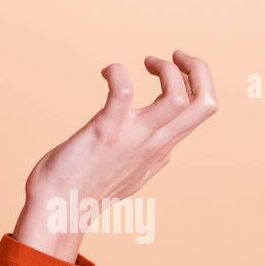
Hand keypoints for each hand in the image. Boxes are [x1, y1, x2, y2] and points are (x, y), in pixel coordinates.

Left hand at [24, 50, 218, 225]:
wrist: (59, 209)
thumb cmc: (86, 188)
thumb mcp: (134, 173)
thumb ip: (150, 158)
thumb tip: (164, 152)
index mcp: (163, 147)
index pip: (202, 110)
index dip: (197, 81)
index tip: (175, 69)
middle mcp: (156, 143)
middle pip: (206, 104)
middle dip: (198, 69)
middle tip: (173, 56)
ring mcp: (133, 138)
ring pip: (178, 98)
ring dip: (167, 70)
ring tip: (146, 62)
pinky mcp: (106, 132)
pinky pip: (123, 93)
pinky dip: (119, 73)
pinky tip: (106, 71)